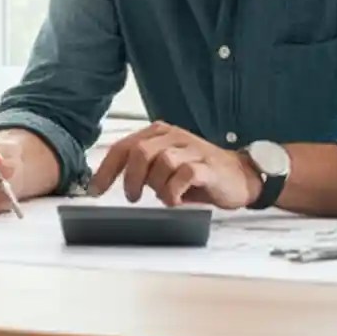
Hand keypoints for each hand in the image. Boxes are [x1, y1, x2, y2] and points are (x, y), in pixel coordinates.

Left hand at [87, 121, 262, 208]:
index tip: (95, 191)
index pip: (124, 147)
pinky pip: (184, 174)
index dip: (107, 170)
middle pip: (140, 151)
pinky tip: (176, 201)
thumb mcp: (165, 168)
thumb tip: (111, 183)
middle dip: (131, 178)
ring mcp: (192, 149)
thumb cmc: (198, 174)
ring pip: (162, 162)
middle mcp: (174, 136)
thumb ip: (143, 169)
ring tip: (164, 197)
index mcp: (159, 134)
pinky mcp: (208, 166)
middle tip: (133, 197)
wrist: (240, 176)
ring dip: (157, 186)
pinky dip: (174, 191)